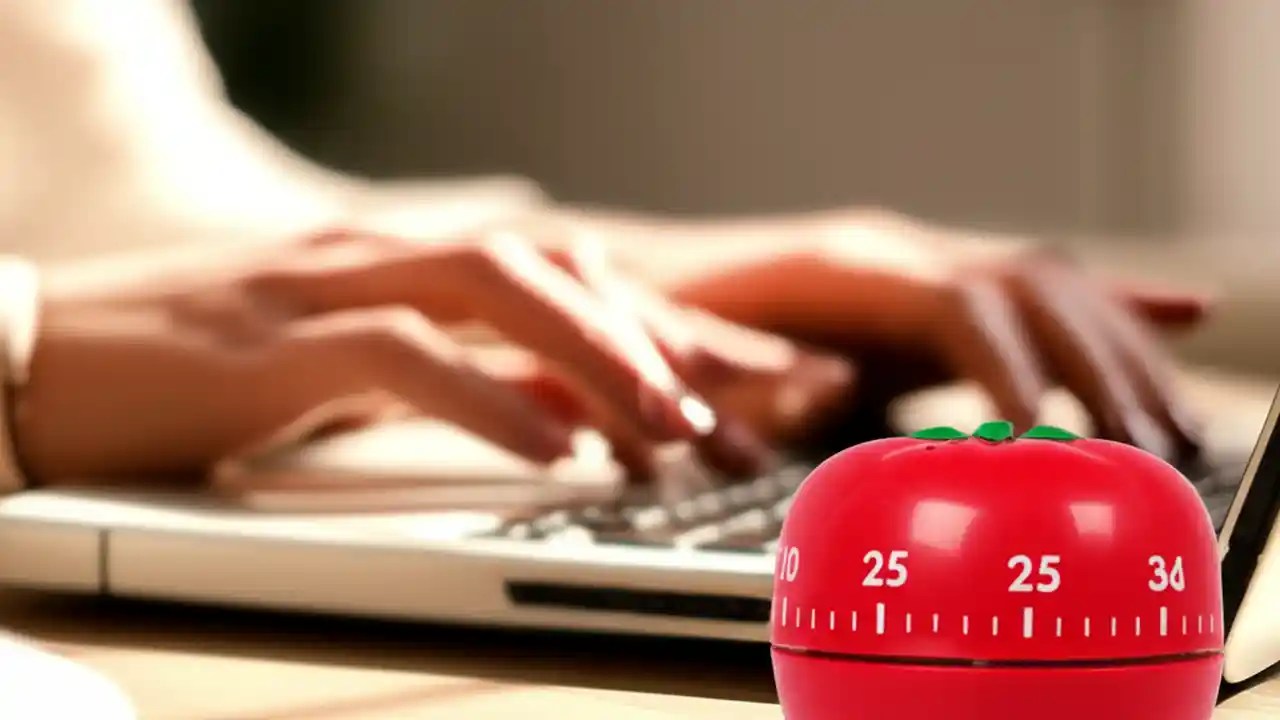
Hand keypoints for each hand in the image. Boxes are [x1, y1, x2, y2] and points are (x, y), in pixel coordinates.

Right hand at [15, 229, 850, 485]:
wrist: (32, 358)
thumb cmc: (195, 372)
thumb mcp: (354, 377)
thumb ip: (461, 377)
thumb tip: (569, 410)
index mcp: (405, 264)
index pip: (570, 278)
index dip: (674, 327)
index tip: (762, 384)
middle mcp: (379, 256)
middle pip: (558, 269)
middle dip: (666, 337)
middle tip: (757, 406)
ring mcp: (321, 287)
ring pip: (493, 289)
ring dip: (594, 356)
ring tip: (672, 427)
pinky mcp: (266, 343)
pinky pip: (398, 356)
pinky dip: (484, 400)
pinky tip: (548, 450)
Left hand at [667, 210, 1206, 460]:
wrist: (645, 275)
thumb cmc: (664, 319)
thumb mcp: (690, 359)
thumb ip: (755, 378)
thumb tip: (832, 386)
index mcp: (844, 266)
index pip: (957, 304)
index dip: (1009, 367)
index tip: (1044, 435)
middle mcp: (898, 254)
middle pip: (1028, 287)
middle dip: (1095, 364)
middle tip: (1146, 446)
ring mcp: (922, 265)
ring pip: (1050, 285)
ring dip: (1119, 349)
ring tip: (1177, 424)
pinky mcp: (934, 292)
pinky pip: (1035, 294)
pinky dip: (1108, 308)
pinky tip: (1181, 313)